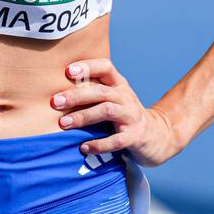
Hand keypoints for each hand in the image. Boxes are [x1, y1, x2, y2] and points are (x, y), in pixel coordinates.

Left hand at [50, 58, 180, 166]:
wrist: (158, 136)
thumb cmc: (125, 115)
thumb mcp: (113, 98)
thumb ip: (93, 92)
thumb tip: (56, 89)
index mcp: (119, 85)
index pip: (106, 67)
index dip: (88, 66)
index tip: (68, 71)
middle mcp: (126, 97)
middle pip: (101, 91)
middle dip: (77, 96)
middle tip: (55, 102)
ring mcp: (132, 116)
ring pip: (107, 111)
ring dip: (83, 116)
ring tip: (63, 124)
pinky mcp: (135, 137)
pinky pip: (116, 140)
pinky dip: (98, 144)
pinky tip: (83, 147)